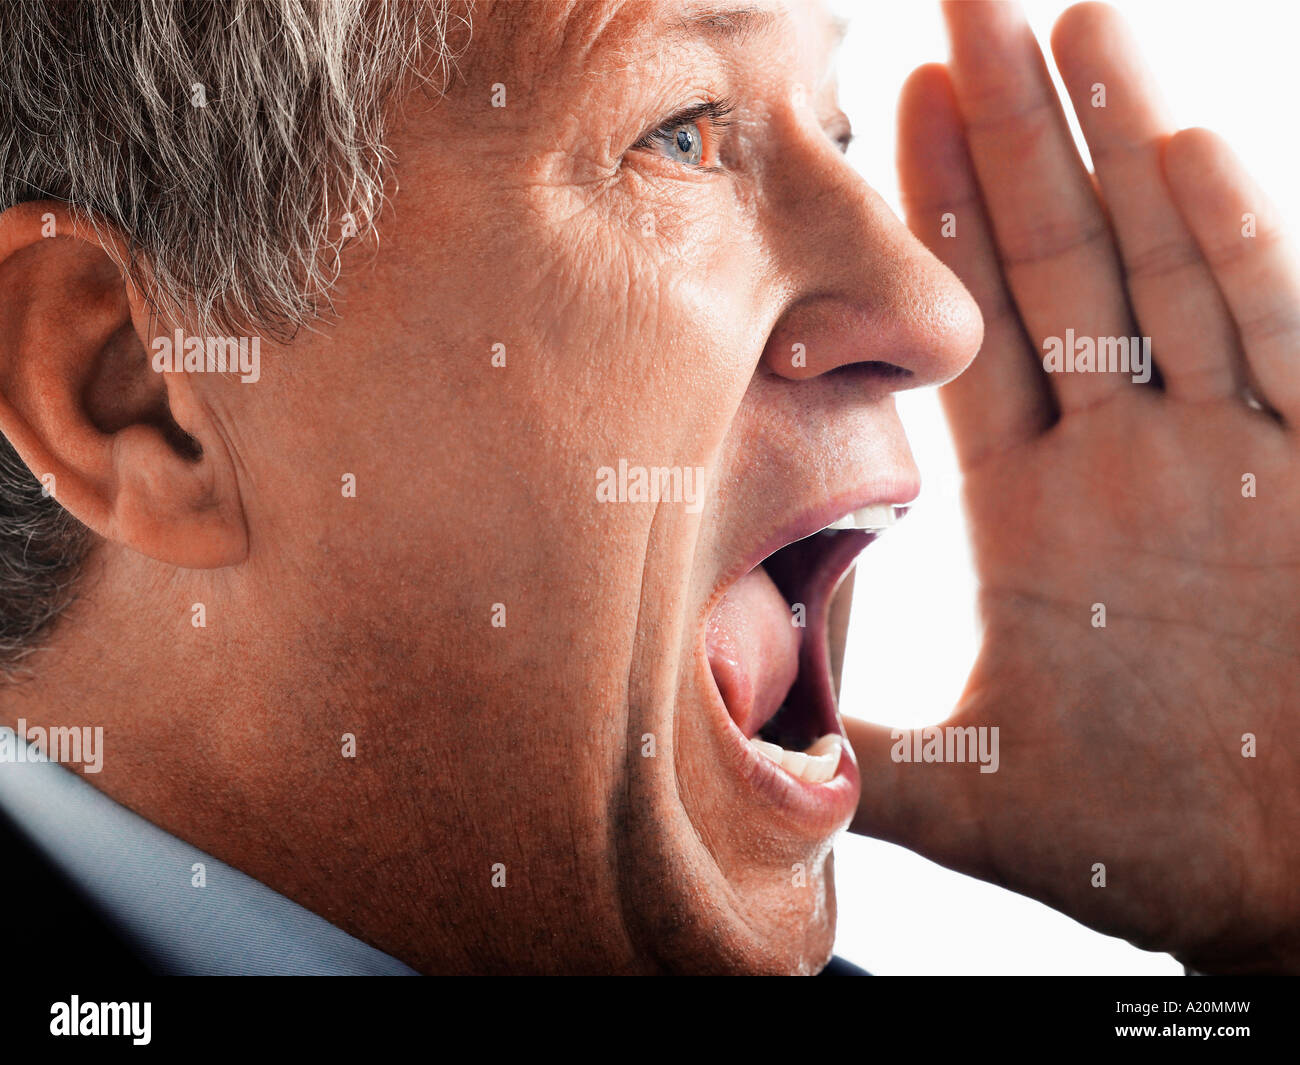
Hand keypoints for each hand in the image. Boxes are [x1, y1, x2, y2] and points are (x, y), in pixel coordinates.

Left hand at [846, 1, 1299, 972]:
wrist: (1284, 888)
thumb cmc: (1142, 839)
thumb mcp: (969, 785)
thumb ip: (856, 742)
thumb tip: (727, 732)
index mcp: (1039, 512)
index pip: (975, 333)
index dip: (935, 226)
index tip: (884, 112)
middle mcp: (1130, 458)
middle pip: (1062, 266)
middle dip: (1012, 140)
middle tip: (958, 11)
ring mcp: (1229, 453)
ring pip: (1165, 267)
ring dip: (1116, 146)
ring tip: (1064, 21)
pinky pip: (1275, 338)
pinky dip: (1231, 246)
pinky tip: (1175, 149)